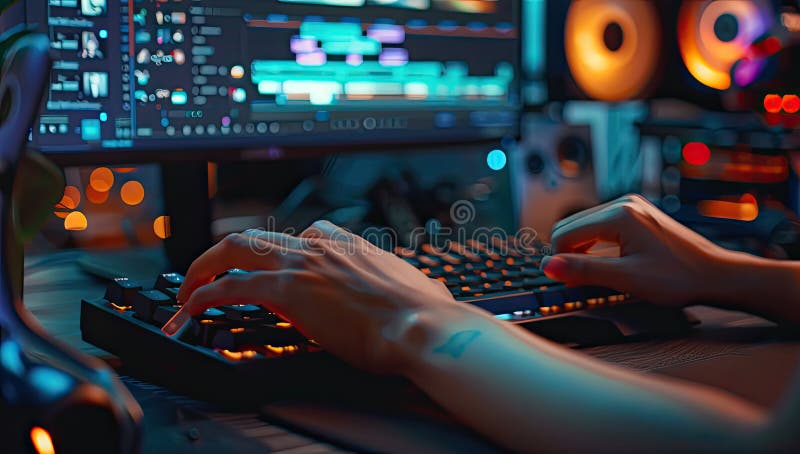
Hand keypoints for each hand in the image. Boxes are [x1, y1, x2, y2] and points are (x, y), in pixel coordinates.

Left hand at [162, 221, 460, 373]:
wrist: (419, 325)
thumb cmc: (422, 314)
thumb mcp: (418, 290)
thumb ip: (412, 286)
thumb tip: (429, 290)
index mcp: (349, 246)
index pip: (305, 236)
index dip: (281, 252)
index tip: (271, 267)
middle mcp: (321, 247)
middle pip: (259, 236)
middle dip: (227, 251)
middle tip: (211, 269)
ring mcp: (302, 265)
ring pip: (236, 250)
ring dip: (205, 266)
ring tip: (189, 287)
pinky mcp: (288, 291)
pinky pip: (231, 286)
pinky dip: (204, 295)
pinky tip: (191, 308)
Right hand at [542, 194, 732, 306]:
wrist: (714, 274)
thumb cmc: (678, 278)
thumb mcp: (626, 279)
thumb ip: (584, 271)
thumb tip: (548, 266)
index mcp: (619, 214)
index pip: (565, 233)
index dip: (561, 261)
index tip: (568, 283)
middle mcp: (623, 203)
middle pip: (572, 226)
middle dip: (569, 254)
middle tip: (580, 282)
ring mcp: (631, 206)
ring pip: (585, 227)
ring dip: (582, 251)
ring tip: (596, 275)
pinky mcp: (637, 214)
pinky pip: (601, 227)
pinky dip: (596, 246)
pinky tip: (607, 263)